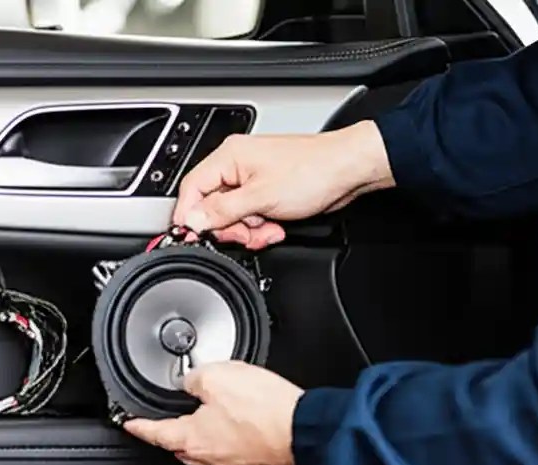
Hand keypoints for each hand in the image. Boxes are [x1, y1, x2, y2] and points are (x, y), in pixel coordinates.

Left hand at [123, 361, 304, 464]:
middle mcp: (210, 458)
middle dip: (171, 431)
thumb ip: (195, 377)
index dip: (138, 425)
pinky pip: (232, 450)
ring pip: (206, 450)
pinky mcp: (255, 463)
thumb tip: (190, 381)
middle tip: (169, 417)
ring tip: (207, 415)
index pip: (154, 433)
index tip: (129, 423)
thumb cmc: (266, 411)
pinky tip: (239, 424)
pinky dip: (229, 437)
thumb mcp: (218, 376)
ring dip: (203, 433)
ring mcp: (234, 464)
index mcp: (192, 439)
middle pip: (179, 445)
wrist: (304, 429)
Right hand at [173, 121, 394, 248]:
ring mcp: (254, 178)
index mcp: (229, 157)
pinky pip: (252, 215)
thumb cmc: (313, 171)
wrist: (348, 170)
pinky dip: (261, 226)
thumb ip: (222, 210)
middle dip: (229, 227)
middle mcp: (238, 164)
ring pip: (233, 215)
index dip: (190, 215)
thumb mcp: (261, 197)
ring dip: (249, 230)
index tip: (194, 236)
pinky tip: (275, 226)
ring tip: (268, 228)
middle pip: (212, 206)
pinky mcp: (268, 190)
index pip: (192, 188)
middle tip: (244, 234)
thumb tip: (193, 220)